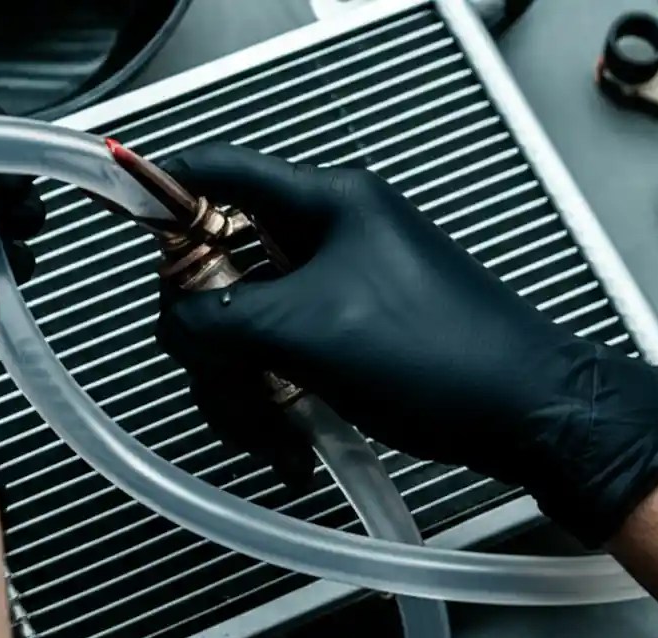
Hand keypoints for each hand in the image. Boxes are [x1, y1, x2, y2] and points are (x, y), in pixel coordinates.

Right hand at [157, 144, 657, 544]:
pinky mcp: (350, 334)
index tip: (126, 231)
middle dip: (211, 341)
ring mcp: (341, 287)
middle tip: (217, 386)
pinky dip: (274, 400)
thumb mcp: (305, 333)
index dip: (164, 197)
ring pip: (249, 325)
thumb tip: (172, 324)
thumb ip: (217, 319)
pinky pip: (283, 357)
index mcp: (327, 204)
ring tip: (265, 438)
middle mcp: (332, 234)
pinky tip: (288, 445)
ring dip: (242, 387)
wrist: (530, 417)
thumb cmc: (445, 358)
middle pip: (223, 268)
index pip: (218, 173)